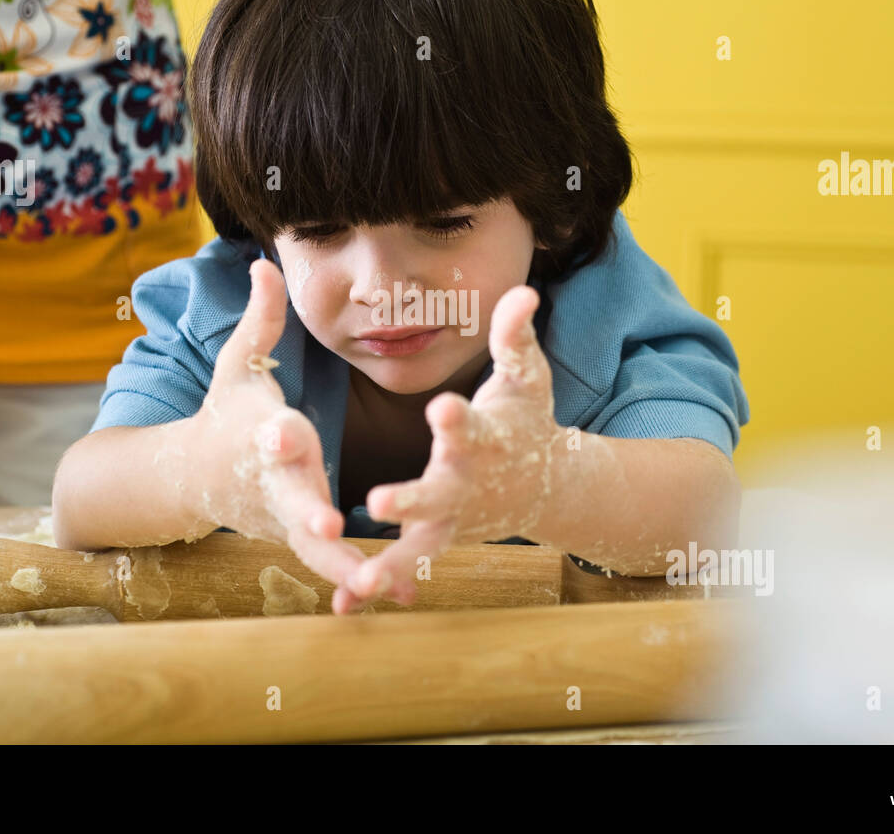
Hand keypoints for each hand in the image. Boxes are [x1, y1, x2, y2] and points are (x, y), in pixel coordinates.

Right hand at [197, 258, 368, 601]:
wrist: (194, 477)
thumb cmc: (226, 412)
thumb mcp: (238, 365)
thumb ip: (261, 320)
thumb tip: (264, 262)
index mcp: (265, 433)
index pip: (270, 433)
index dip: (278, 435)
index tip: (284, 434)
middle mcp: (274, 479)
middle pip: (290, 498)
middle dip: (307, 512)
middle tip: (327, 525)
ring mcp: (283, 516)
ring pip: (312, 547)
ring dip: (341, 566)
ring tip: (374, 585)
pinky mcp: (297, 540)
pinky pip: (330, 564)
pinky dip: (358, 581)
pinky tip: (400, 594)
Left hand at [337, 285, 562, 608]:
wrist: (547, 484)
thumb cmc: (527, 420)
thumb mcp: (526, 378)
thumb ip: (516, 337)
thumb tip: (524, 289)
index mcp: (483, 439)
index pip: (471, 428)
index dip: (458, 420)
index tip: (441, 409)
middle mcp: (468, 482)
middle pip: (439, 493)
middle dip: (411, 499)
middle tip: (379, 501)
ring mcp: (455, 518)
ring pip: (422, 544)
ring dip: (392, 562)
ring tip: (361, 579)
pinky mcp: (440, 539)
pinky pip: (407, 566)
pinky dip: (379, 585)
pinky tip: (345, 603)